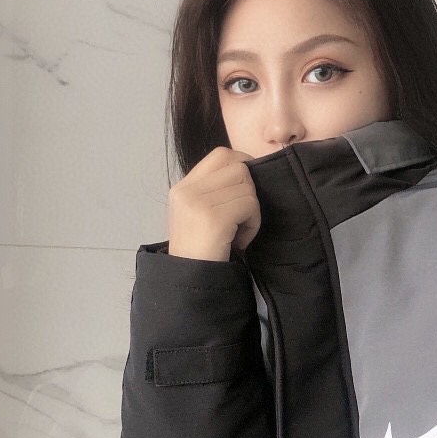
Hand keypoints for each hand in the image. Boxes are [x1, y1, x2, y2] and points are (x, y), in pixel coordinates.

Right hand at [167, 147, 261, 261]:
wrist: (191, 282)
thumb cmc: (204, 252)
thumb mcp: (200, 214)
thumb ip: (216, 191)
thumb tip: (248, 172)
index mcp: (183, 187)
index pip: (222, 154)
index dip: (243, 167)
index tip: (246, 193)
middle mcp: (187, 190)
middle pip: (239, 168)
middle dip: (249, 193)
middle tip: (241, 219)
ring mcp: (197, 202)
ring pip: (248, 187)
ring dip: (252, 212)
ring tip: (238, 233)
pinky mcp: (213, 217)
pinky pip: (250, 205)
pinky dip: (253, 224)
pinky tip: (239, 241)